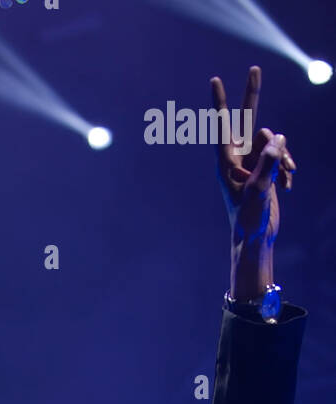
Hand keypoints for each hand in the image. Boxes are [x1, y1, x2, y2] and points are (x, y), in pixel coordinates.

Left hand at [210, 66, 295, 298]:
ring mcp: (253, 162)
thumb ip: (268, 164)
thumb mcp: (258, 191)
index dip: (220, 102)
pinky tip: (288, 185)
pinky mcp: (265, 168)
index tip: (214, 80)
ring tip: (287, 176)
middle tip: (254, 69)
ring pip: (272, 140)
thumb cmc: (249, 218)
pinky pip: (281, 155)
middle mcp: (237, 158)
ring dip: (283, 155)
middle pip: (247, 119)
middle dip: (252, 96)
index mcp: (226, 162)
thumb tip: (278, 138)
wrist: (256, 237)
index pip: (222, 125)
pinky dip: (286, 167)